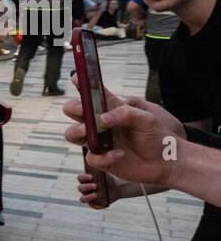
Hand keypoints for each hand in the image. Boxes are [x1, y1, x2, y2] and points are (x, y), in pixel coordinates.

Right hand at [63, 85, 185, 187]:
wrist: (167, 162)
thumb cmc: (159, 137)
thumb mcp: (148, 119)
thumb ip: (125, 114)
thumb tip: (102, 119)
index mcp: (112, 110)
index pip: (94, 94)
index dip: (82, 85)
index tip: (75, 77)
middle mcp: (102, 124)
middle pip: (74, 112)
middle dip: (73, 108)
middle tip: (82, 110)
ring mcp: (100, 142)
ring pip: (72, 134)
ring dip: (76, 131)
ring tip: (88, 132)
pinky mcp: (102, 160)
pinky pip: (91, 158)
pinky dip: (103, 157)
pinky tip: (119, 154)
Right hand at [75, 170, 116, 208]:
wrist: (120, 186)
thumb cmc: (112, 177)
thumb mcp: (107, 171)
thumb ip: (102, 168)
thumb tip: (101, 164)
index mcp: (85, 179)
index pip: (80, 178)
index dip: (84, 177)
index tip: (92, 177)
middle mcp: (85, 188)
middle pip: (80, 188)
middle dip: (86, 187)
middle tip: (95, 185)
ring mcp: (88, 197)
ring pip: (82, 199)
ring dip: (88, 197)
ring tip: (96, 194)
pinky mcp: (94, 204)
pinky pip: (92, 205)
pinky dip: (96, 205)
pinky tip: (102, 202)